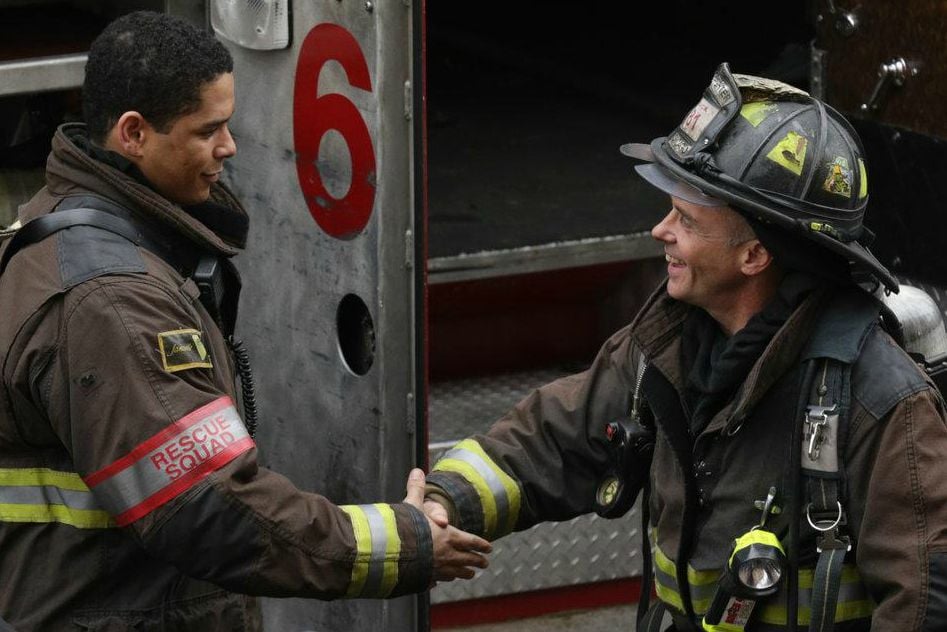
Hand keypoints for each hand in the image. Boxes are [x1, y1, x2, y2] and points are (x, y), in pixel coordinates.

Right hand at [404, 468, 491, 582]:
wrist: (392, 554)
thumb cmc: (405, 528)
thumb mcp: (412, 505)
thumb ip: (416, 489)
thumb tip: (417, 470)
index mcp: (448, 536)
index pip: (470, 541)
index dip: (481, 544)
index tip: (490, 547)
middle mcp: (447, 554)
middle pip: (467, 559)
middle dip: (478, 560)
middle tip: (485, 563)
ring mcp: (437, 569)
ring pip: (456, 572)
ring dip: (465, 573)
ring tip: (471, 575)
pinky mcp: (425, 578)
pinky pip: (438, 579)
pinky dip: (443, 579)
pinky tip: (441, 582)